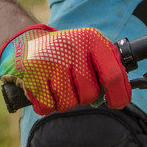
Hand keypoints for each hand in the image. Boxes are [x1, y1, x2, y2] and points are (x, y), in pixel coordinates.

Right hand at [0, 25, 131, 114]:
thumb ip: (108, 67)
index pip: (114, 75)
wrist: (24, 43)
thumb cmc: (64, 52)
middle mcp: (72, 48)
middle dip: (84, 96)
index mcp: (91, 40)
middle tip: (74, 85)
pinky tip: (45, 88)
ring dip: (64, 101)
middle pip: (90, 94)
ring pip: (69, 103)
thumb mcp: (89, 48)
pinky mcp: (33, 76)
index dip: (119, 95)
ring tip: (58, 84)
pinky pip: (49, 107)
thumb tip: (121, 95)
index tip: (117, 103)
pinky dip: (47, 104)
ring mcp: (51, 62)